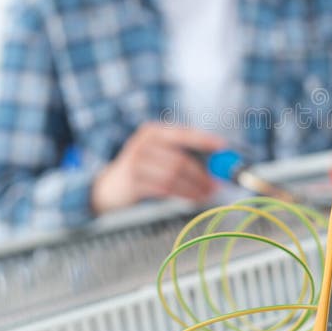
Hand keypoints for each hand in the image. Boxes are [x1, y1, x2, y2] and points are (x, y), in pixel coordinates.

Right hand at [91, 123, 226, 214]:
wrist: (109, 187)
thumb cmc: (142, 169)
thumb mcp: (158, 153)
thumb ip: (183, 154)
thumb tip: (217, 162)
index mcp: (153, 132)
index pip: (183, 133)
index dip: (204, 139)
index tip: (222, 146)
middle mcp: (143, 144)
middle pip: (180, 159)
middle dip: (202, 174)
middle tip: (216, 185)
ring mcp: (135, 163)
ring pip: (173, 177)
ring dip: (194, 188)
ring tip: (206, 194)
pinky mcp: (132, 182)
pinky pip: (163, 189)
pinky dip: (182, 195)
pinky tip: (192, 198)